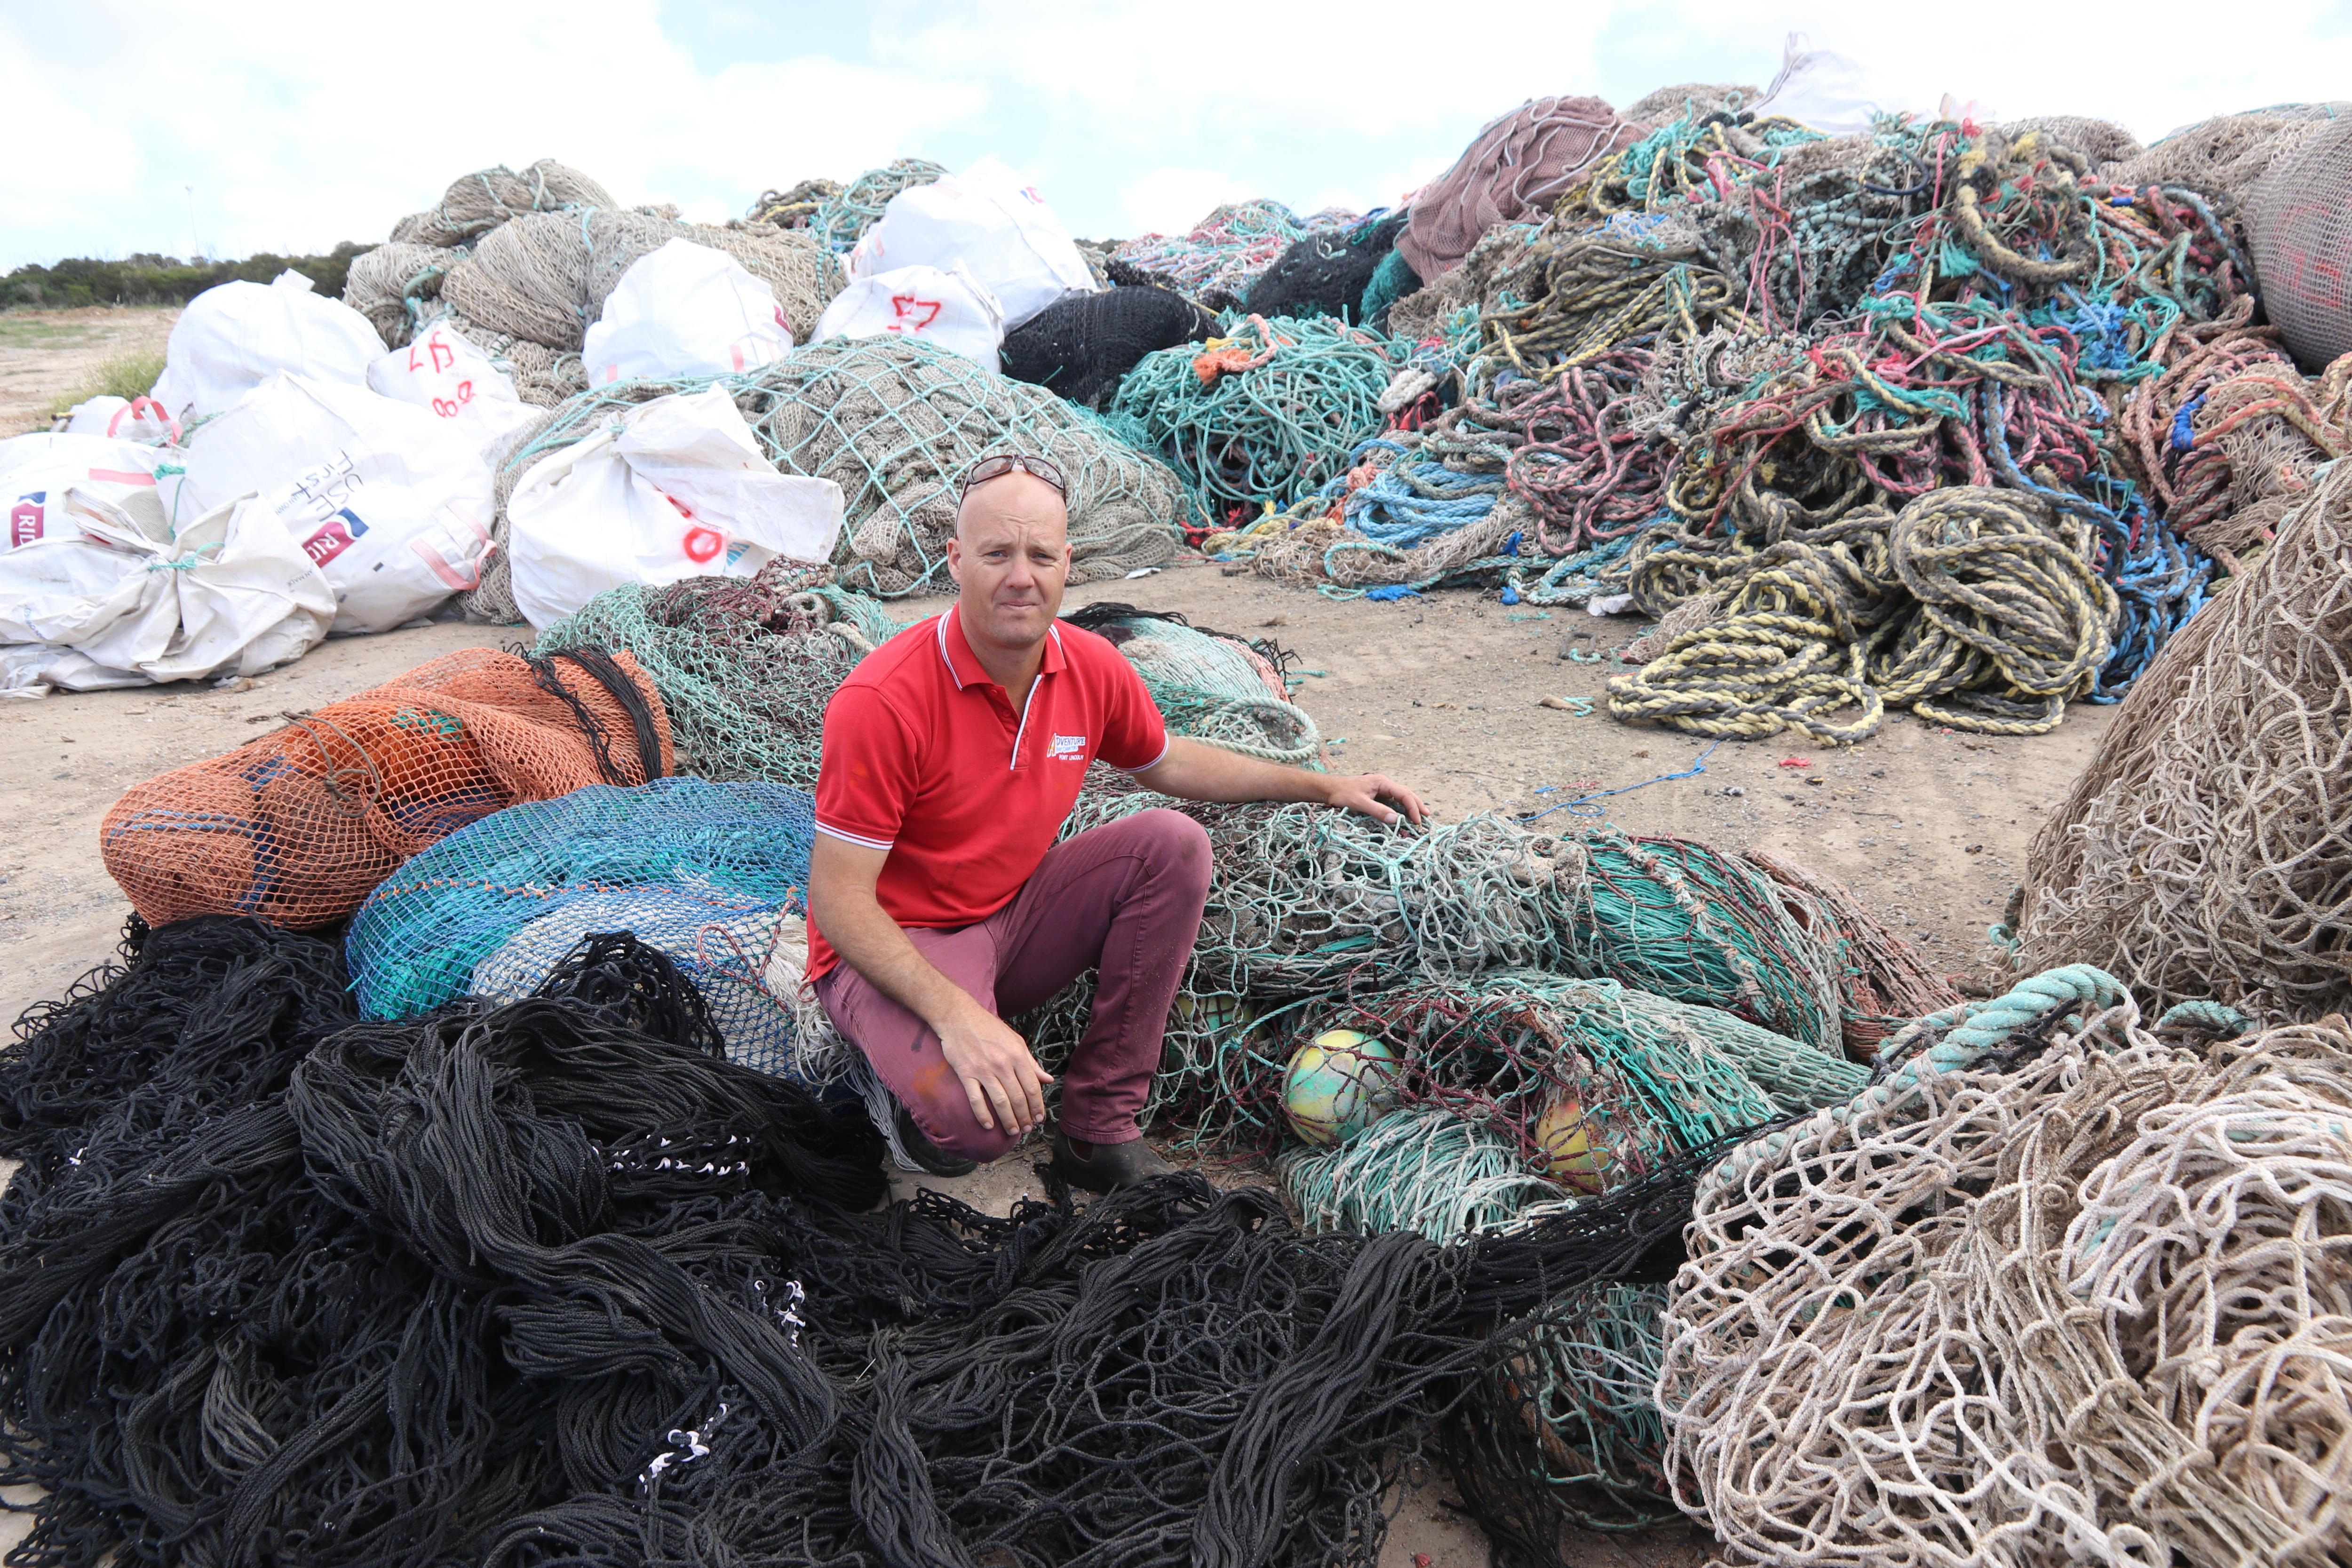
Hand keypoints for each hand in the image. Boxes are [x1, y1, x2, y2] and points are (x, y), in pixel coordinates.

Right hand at [934, 1003, 1053, 1136]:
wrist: (959, 1017)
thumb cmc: (989, 1028)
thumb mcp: (1015, 1040)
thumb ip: (1031, 1062)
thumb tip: (1048, 1079)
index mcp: (1017, 1055)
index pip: (1032, 1087)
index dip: (1037, 1106)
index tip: (1039, 1118)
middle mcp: (1002, 1064)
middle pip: (1018, 1098)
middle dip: (1025, 1117)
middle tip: (1027, 1129)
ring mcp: (983, 1070)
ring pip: (1000, 1102)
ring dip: (1008, 1120)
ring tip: (1013, 1131)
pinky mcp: (966, 1074)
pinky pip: (976, 1099)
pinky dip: (983, 1115)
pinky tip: (988, 1125)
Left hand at [1325, 772, 1426, 827]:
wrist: (1329, 788)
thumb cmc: (1342, 793)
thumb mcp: (1360, 803)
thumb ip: (1378, 810)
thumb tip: (1396, 819)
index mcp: (1382, 782)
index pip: (1404, 794)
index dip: (1412, 807)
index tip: (1417, 821)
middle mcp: (1384, 783)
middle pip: (1406, 793)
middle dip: (1417, 804)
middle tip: (1427, 816)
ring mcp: (1380, 788)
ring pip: (1401, 796)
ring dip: (1411, 805)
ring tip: (1421, 814)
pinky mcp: (1376, 793)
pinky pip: (1393, 799)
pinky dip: (1401, 806)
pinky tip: (1405, 813)